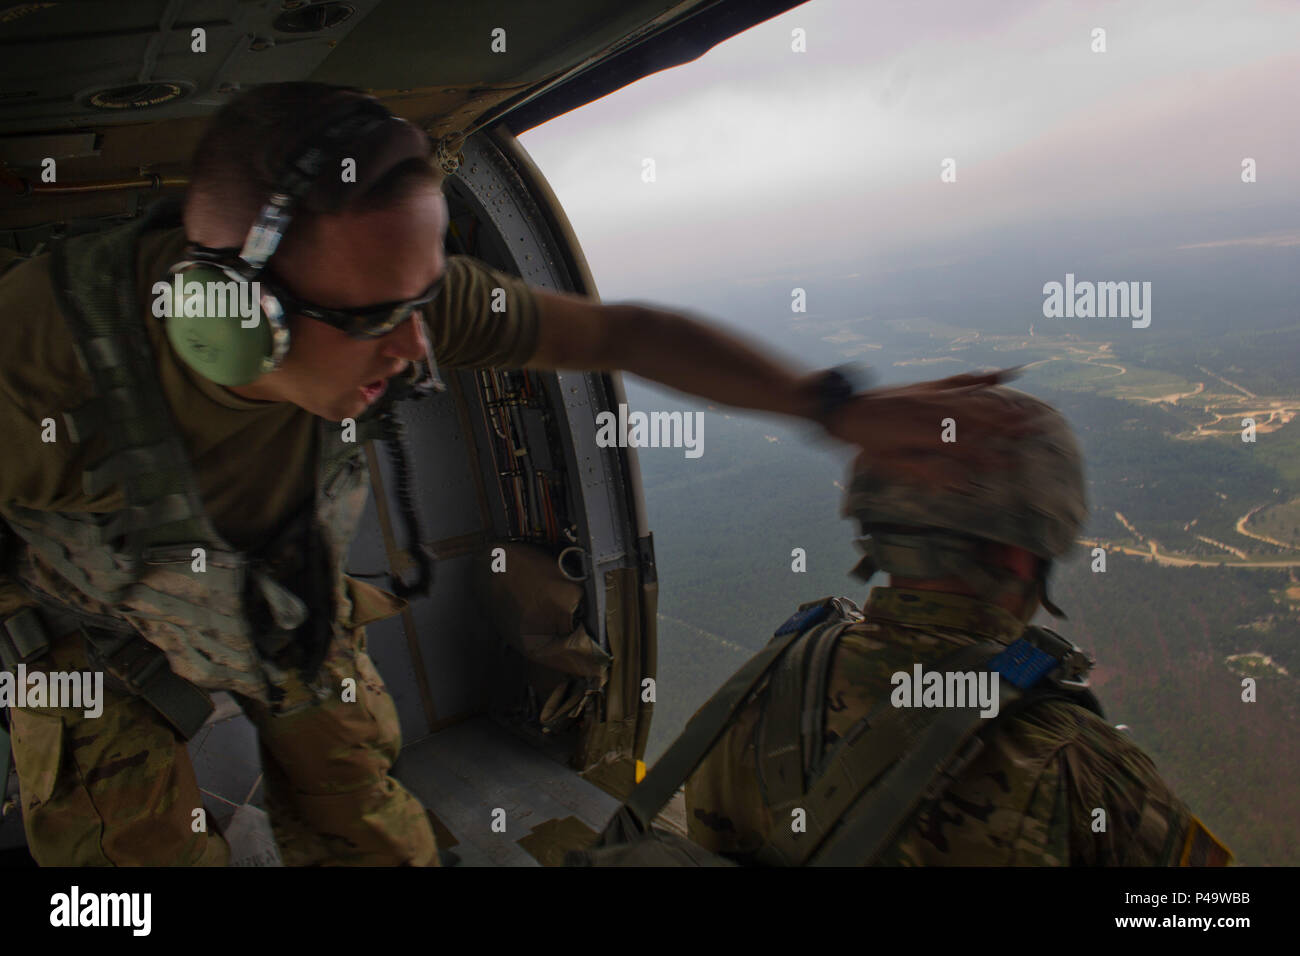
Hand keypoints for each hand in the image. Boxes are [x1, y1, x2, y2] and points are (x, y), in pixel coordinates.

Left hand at [823, 367, 1039, 486]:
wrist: (845, 409)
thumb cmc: (867, 442)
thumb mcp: (891, 464)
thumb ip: (925, 473)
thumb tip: (957, 484)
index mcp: (923, 434)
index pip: (964, 447)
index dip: (988, 456)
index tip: (1012, 463)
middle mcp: (931, 412)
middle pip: (977, 419)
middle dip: (1008, 425)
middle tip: (1037, 429)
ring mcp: (932, 395)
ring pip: (975, 399)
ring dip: (1004, 404)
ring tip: (1030, 408)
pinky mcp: (929, 386)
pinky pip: (960, 379)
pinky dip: (982, 377)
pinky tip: (1003, 374)